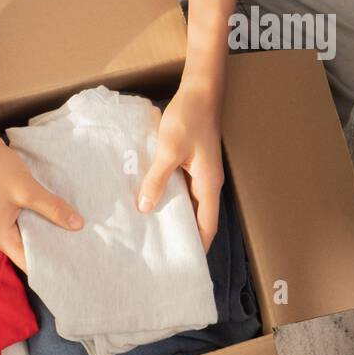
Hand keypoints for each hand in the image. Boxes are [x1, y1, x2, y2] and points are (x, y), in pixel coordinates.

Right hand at [0, 124, 81, 270]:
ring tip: (81, 232)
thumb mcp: (27, 190)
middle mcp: (3, 232)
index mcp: (3, 237)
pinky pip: (31, 215)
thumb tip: (78, 226)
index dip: (51, 268)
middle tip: (86, 249)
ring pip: (34, 230)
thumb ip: (52, 208)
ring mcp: (5, 218)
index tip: (76, 268)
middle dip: (57, 249)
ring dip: (52, 228)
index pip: (30, 264)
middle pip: (34, 249)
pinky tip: (65, 210)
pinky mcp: (9, 204)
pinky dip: (45, 214)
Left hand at [139, 85, 222, 250]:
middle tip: (162, 252)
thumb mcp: (169, 150)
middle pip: (200, 218)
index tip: (184, 263)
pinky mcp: (193, 162)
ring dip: (176, 216)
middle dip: (184, 235)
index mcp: (208, 185)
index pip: (208, 226)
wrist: (199, 91)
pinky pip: (184, 188)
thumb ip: (157, 179)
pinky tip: (153, 199)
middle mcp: (208, 183)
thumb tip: (145, 207)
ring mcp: (201, 173)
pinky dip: (171, 198)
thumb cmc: (188, 119)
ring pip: (190, 203)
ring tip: (154, 231)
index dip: (198, 246)